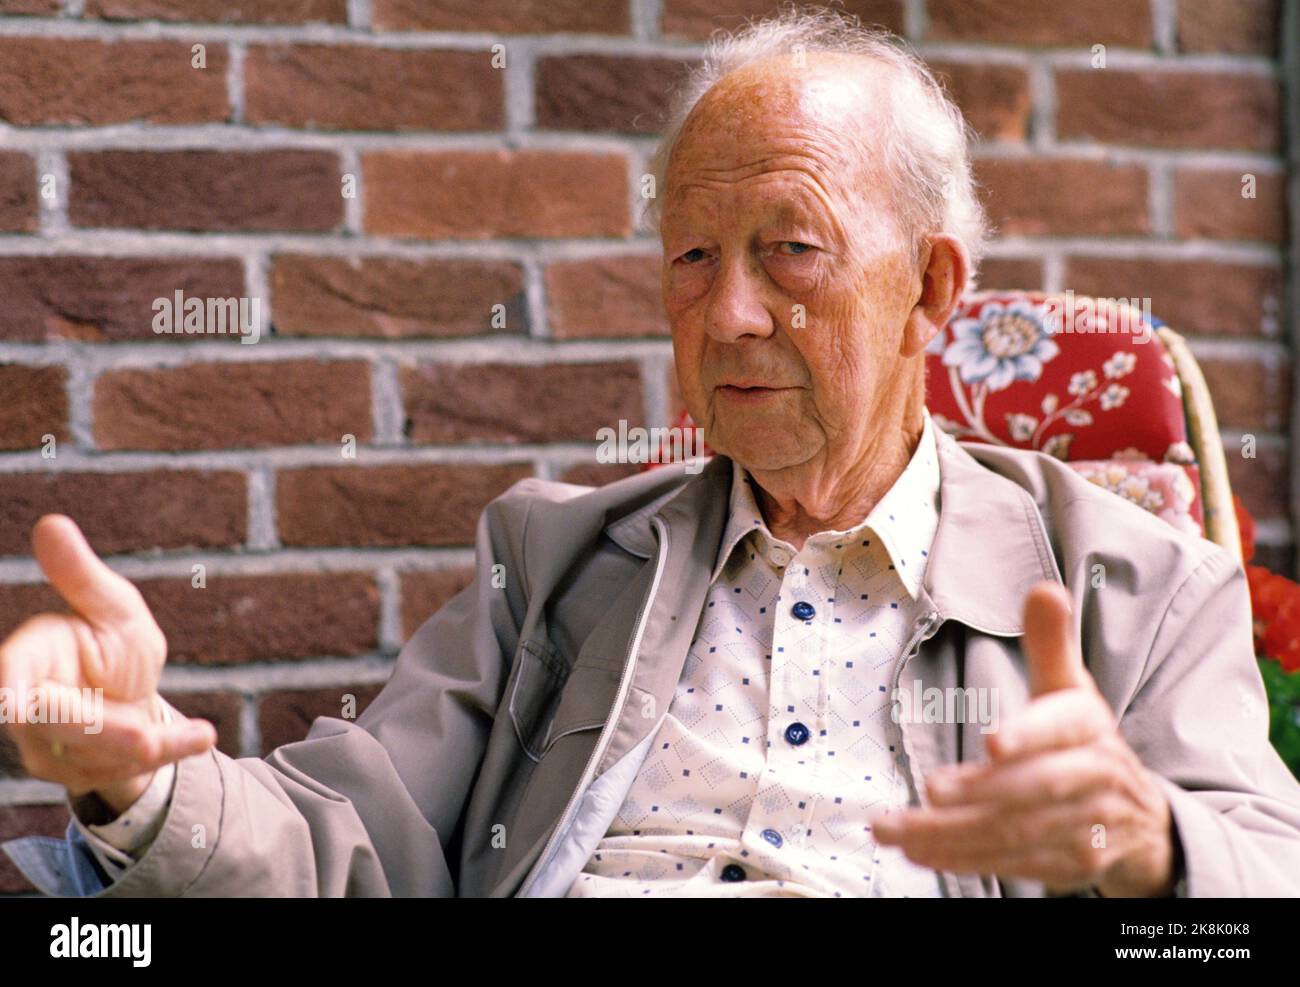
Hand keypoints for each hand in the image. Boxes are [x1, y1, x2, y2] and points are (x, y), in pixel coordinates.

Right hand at [0, 514, 215, 814]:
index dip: (10, 686)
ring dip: (148, 743)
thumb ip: (81, 576)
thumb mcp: (113, 607)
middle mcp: (27, 708)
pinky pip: (124, 771)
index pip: (11, 673)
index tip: (13, 701)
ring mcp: (48, 746)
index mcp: (30, 658)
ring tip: (197, 733)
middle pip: (56, 723)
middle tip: (145, 740)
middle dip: (103, 731)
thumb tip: (52, 523)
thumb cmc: (116, 644)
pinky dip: (170, 752)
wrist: (136, 697)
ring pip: (94, 755)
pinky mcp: (80, 774)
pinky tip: (203, 737)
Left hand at [869, 581, 1175, 896]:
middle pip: (1035, 789)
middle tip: (926, 791)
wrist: (1142, 819)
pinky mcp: (1068, 865)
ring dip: (952, 834)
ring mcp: (1085, 828)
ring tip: (896, 830)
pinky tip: (920, 852)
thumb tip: (1044, 588)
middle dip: (978, 793)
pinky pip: (1012, 864)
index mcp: (1089, 727)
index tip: (991, 742)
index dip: (1029, 735)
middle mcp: (1094, 779)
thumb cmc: (1084, 740)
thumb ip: (1050, 644)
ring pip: (1016, 833)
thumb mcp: (1072, 690)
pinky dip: (964, 859)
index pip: (1063, 729)